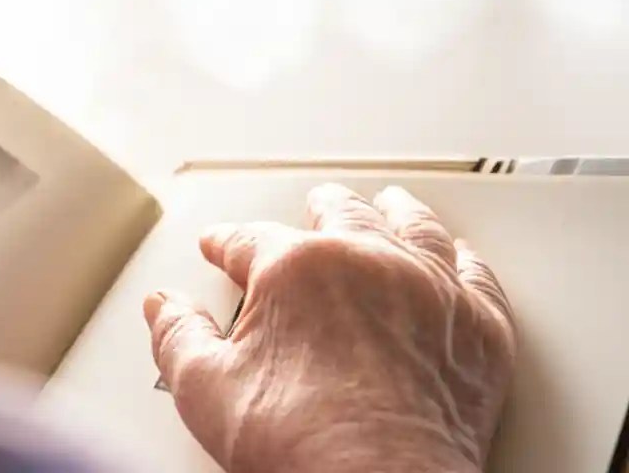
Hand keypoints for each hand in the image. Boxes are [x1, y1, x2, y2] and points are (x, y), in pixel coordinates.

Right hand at [143, 184, 516, 472]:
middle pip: (339, 213)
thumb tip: (165, 307)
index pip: (248, 238)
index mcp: (294, 268)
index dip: (227, 241)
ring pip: (414, 225)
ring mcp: (430, 289)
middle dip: (318, 206)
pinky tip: (458, 255)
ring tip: (387, 202)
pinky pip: (477, 272)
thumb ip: (178, 336)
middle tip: (312, 203)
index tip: (220, 247)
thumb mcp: (204, 390)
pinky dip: (464, 258)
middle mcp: (366, 261)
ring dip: (394, 210)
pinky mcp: (480, 327)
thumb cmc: (304, 444)